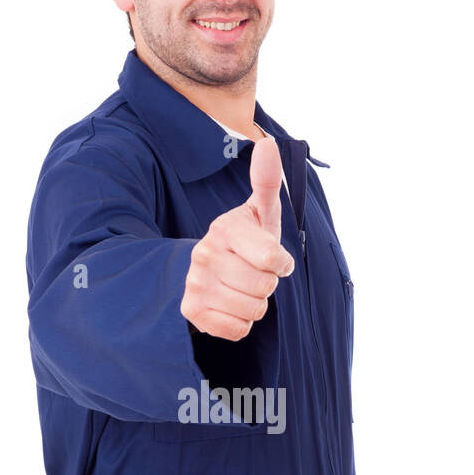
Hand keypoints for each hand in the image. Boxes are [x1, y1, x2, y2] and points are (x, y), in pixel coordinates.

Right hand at [181, 135, 294, 341]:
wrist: (205, 272)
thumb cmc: (244, 242)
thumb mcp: (259, 213)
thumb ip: (267, 182)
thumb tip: (268, 144)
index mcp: (224, 228)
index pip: (273, 259)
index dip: (281, 263)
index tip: (272, 258)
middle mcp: (205, 254)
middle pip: (265, 287)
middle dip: (267, 284)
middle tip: (253, 274)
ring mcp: (196, 284)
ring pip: (253, 311)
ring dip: (255, 304)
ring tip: (242, 289)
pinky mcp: (192, 312)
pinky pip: (238, 330)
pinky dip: (240, 323)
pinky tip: (229, 306)